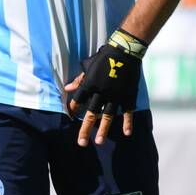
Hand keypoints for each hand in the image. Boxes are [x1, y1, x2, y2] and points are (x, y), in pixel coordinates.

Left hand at [65, 31, 144, 145]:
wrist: (125, 51)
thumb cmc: (104, 57)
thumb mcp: (88, 66)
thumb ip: (79, 80)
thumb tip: (66, 89)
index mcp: (89, 84)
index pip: (77, 100)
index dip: (72, 109)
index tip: (69, 116)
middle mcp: (101, 92)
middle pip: (91, 114)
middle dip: (85, 129)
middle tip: (81, 143)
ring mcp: (116, 95)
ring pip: (108, 116)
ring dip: (103, 129)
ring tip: (98, 141)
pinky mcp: (128, 95)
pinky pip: (127, 112)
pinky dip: (127, 122)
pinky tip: (126, 133)